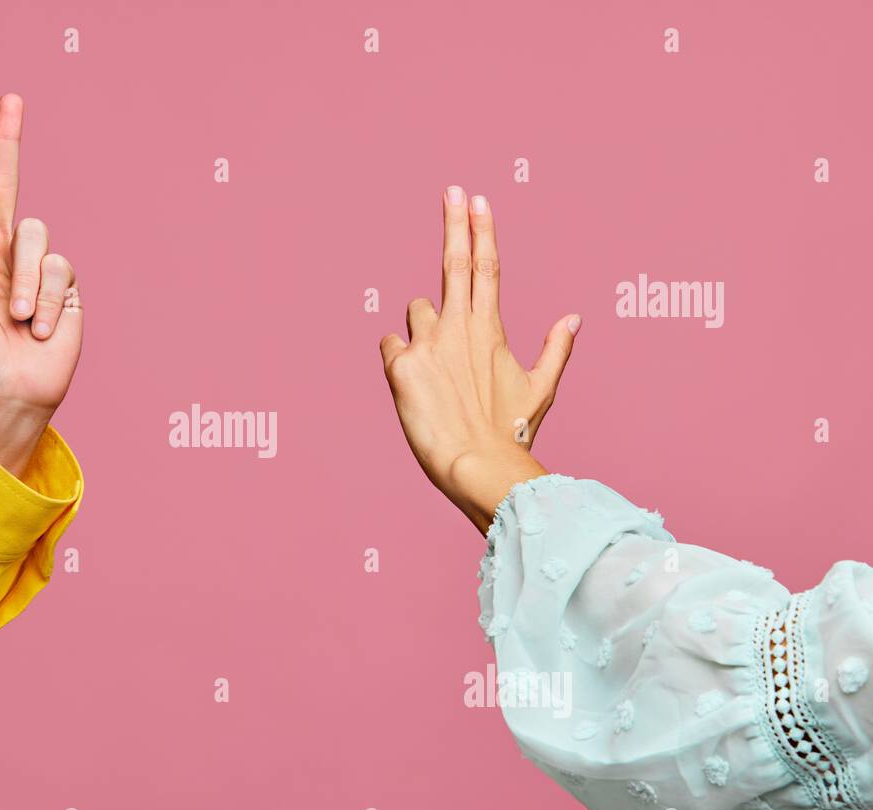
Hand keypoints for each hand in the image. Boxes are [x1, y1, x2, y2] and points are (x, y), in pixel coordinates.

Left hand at [0, 94, 82, 475]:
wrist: (4, 394)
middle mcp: (2, 251)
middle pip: (8, 183)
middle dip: (8, 140)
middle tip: (10, 98)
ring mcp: (35, 267)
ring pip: (34, 236)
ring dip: (21, 282)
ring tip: (13, 319)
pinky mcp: (65, 286)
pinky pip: (58, 270)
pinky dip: (43, 303)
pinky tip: (36, 331)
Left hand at [380, 187, 579, 533]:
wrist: (477, 464)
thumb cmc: (511, 433)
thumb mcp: (540, 390)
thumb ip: (556, 349)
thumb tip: (575, 316)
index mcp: (490, 329)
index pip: (487, 267)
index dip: (481, 230)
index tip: (477, 199)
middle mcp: (458, 327)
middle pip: (455, 262)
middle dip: (454, 223)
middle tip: (453, 190)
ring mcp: (428, 342)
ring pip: (416, 313)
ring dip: (422, 329)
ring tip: (438, 373)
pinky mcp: (401, 364)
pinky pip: (391, 346)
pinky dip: (399, 358)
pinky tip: (414, 387)